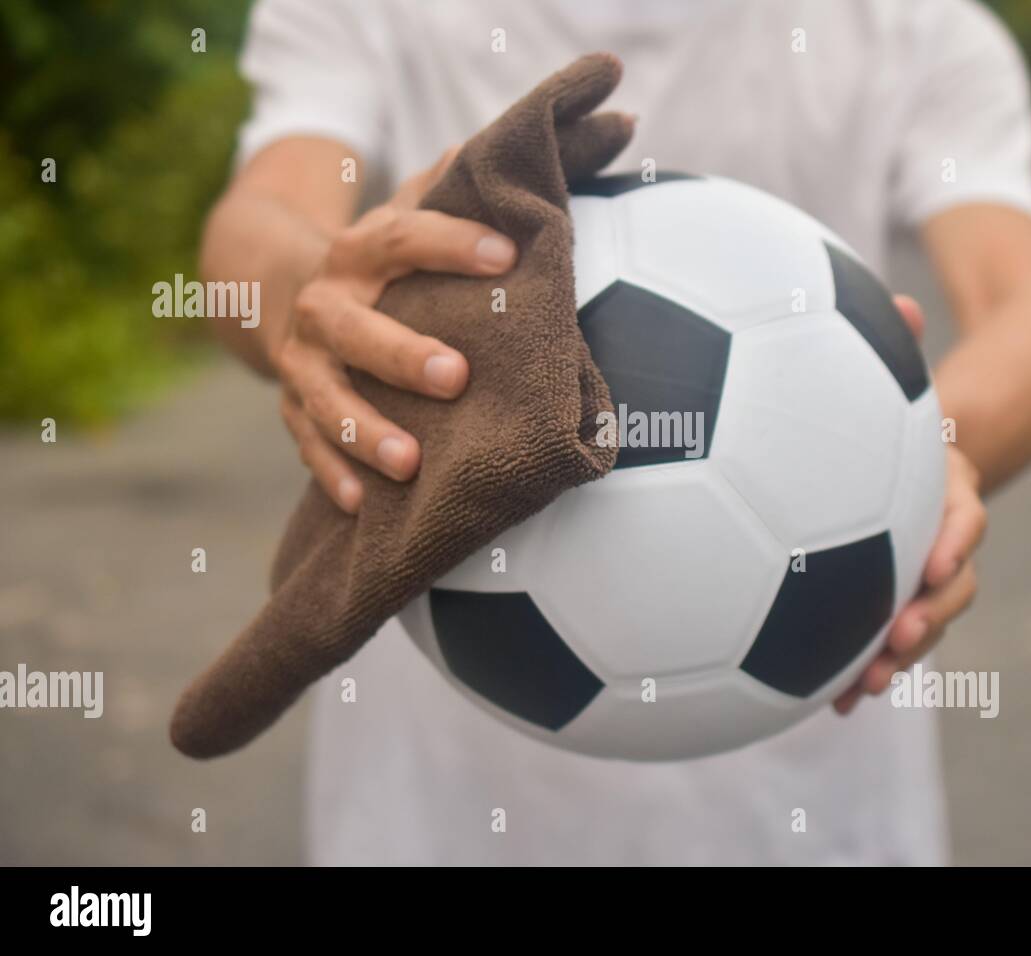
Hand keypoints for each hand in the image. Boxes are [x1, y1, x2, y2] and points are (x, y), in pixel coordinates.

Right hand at [273, 145, 517, 512]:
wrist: (274, 287)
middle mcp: (323, 304)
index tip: (508, 254)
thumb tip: (506, 147)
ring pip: (326, 397)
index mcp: (359, 252)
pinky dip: (331, 474)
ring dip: (365, 430)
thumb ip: (447, 189)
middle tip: (457, 376)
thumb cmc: (375, 261)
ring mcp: (303, 361)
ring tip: (410, 462)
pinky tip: (362, 505)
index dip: (452, 242)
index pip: (402, 237)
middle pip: (356, 328)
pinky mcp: (293, 407)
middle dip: (402, 353)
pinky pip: (307, 444)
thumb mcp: (402, 217)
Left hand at [833, 295, 985, 713]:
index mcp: (949, 485)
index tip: (938, 560)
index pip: (965, 515)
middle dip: (931, 618)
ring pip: (923, 622)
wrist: (934, 446)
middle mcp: (944, 535)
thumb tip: (897, 299)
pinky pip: (885, 636)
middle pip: (954, 585)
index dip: (957, 539)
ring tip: (859, 692)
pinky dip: (861, 666)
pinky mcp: (894, 593)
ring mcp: (923, 571)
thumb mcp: (905, 373)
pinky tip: (827, 702)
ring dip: (896, 658)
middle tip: (900, 643)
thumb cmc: (903, 403)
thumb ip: (898, 342)